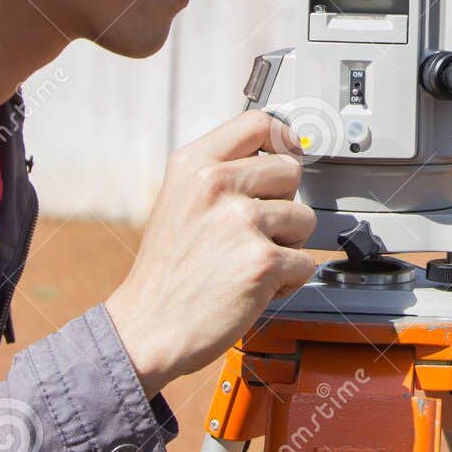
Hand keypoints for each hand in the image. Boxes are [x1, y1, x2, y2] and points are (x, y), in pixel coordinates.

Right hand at [104, 109, 315, 398]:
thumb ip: (220, 172)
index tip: (285, 154)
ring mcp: (241, 221)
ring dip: (287, 245)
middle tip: (252, 231)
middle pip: (291, 170)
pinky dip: (287, 281)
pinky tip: (254, 287)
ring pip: (304, 218)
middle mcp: (217, 185)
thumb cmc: (166, 270)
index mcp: (194, 165)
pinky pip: (305, 262)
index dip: (281, 140)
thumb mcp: (178, 199)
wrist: (146, 328)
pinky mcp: (263, 260)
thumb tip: (278, 150)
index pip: (258, 123)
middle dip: (282, 203)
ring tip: (248, 260)